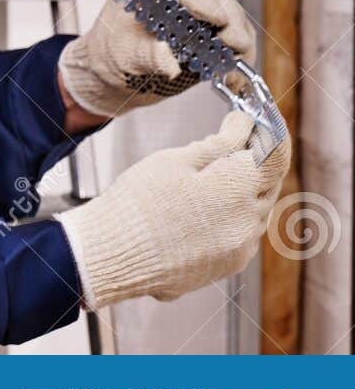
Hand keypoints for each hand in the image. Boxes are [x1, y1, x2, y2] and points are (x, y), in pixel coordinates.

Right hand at [56, 111, 289, 309]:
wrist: (112, 253)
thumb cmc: (138, 202)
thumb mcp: (175, 159)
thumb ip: (218, 143)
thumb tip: (243, 126)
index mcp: (238, 188)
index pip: (276, 155)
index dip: (269, 133)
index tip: (251, 123)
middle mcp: (249, 221)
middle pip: (268, 183)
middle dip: (254, 162)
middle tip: (228, 145)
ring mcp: (241, 247)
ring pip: (256, 209)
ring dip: (242, 192)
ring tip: (206, 182)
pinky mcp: (228, 266)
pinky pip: (242, 234)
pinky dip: (231, 217)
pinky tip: (199, 212)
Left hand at [58, 0, 255, 118]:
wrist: (118, 65)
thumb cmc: (114, 51)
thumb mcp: (125, 54)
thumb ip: (148, 56)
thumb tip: (168, 64)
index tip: (217, 21)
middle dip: (228, 20)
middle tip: (236, 46)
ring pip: (230, 9)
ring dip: (238, 38)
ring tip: (235, 66)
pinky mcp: (213, 17)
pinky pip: (236, 28)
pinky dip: (241, 50)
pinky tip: (236, 74)